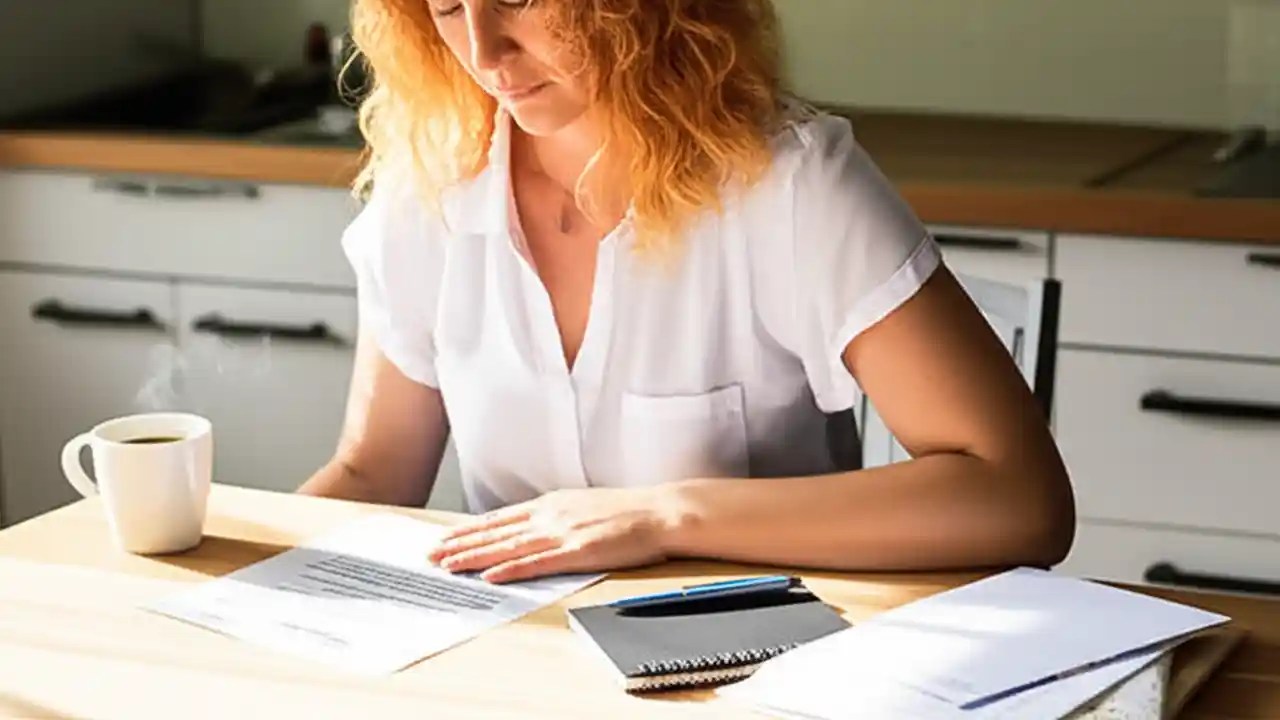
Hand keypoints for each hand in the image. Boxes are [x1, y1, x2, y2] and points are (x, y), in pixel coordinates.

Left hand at [427, 487, 681, 583]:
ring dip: (474, 557)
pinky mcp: (577, 552)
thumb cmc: (628, 512)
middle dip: (460, 543)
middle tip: (431, 553)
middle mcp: (550, 515)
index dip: (470, 529)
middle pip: (496, 531)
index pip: (500, 518)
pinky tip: (490, 576)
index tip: (446, 536)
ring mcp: (562, 533)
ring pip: (508, 547)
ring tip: (447, 565)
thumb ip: (557, 516)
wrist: (660, 512)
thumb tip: (536, 527)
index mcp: (552, 504)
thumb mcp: (584, 505)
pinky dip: (510, 570)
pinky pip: (537, 564)